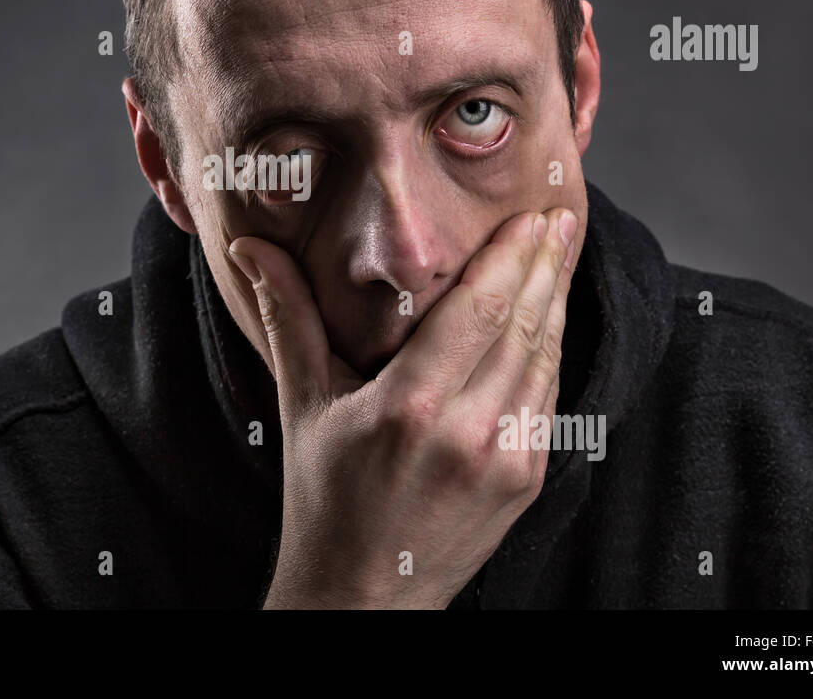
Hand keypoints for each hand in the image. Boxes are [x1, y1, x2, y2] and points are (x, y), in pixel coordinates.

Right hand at [229, 207, 577, 608]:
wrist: (363, 597)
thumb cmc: (322, 497)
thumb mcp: (303, 403)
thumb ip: (288, 317)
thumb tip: (250, 247)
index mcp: (408, 406)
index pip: (478, 309)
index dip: (511, 256)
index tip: (531, 215)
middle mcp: (467, 431)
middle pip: (522, 324)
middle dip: (545, 264)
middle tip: (560, 215)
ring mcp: (506, 459)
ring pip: (545, 358)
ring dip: (556, 301)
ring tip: (562, 252)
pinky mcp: (526, 480)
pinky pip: (548, 397)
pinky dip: (551, 350)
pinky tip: (549, 318)